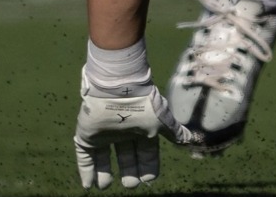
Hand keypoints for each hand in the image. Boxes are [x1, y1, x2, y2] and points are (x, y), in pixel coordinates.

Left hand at [73, 75, 196, 188]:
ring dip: (104, 173)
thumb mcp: (162, 120)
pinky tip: (87, 185)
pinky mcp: (87, 135)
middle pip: (126, 156)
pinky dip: (86, 170)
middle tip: (130, 185)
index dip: (147, 165)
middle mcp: (123, 132)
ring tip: (104, 187)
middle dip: (128, 171)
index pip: (146, 151)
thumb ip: (174, 132)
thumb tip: (190, 139)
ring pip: (104, 157)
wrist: (117, 89)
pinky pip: (85, 156)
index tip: (148, 179)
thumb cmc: (143, 105)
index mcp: (142, 128)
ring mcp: (104, 133)